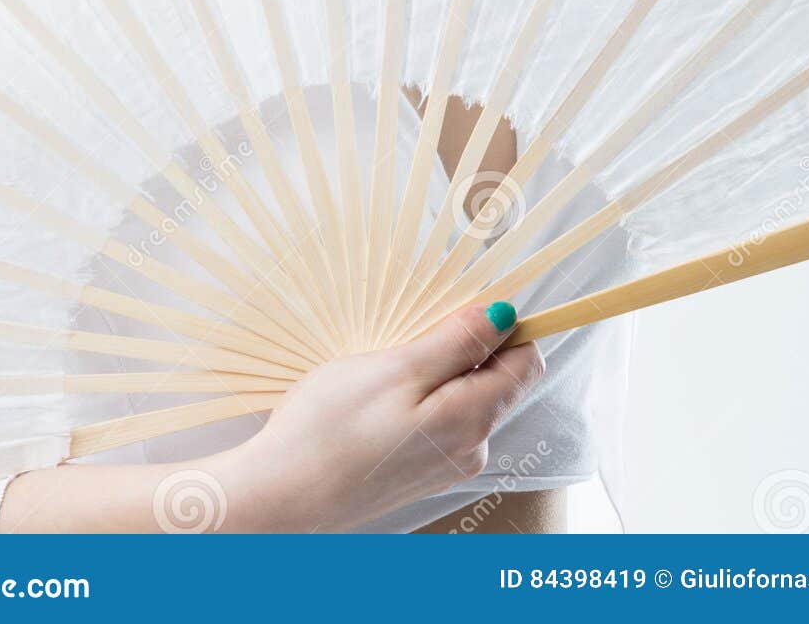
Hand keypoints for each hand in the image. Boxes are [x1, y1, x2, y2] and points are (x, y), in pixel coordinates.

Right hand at [217, 300, 544, 531]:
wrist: (281, 496)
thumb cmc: (331, 428)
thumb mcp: (397, 368)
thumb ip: (457, 342)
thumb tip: (505, 316)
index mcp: (473, 419)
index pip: (527, 362)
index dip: (503, 326)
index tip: (460, 311)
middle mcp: (471, 448)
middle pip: (495, 379)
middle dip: (462, 349)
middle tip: (407, 341)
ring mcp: (445, 466)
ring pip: (463, 399)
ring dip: (435, 374)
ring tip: (383, 373)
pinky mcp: (419, 474)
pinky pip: (438, 422)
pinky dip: (418, 401)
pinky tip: (376, 403)